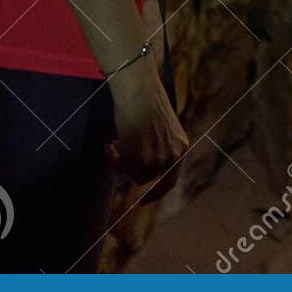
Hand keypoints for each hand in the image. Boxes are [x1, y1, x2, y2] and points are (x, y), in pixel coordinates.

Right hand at [107, 57, 188, 191]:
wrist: (141, 90)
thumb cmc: (145, 100)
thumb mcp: (158, 125)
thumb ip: (155, 145)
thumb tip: (137, 166)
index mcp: (180, 145)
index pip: (170, 179)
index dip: (156, 192)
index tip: (142, 202)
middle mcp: (172, 156)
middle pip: (148, 178)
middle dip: (130, 168)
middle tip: (117, 150)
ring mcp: (158, 160)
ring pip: (134, 175)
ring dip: (121, 162)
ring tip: (114, 142)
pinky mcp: (142, 160)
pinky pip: (122, 170)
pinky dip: (114, 159)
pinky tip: (112, 142)